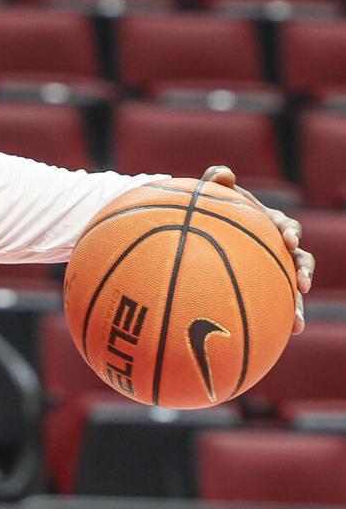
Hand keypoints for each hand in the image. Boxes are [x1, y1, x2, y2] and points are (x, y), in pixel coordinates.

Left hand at [201, 165, 313, 333]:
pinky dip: (280, 318)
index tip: (288, 240)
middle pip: (300, 260)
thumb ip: (216, 181)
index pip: (286, 226)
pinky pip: (276, 304)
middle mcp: (278, 247)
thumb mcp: (213, 193)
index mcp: (270, 224)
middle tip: (302, 282)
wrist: (205, 228)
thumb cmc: (212, 207)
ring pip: (294, 287)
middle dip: (304, 271)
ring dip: (298, 304)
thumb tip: (222, 173)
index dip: (290, 232)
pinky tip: (282, 335)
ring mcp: (275, 269)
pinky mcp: (266, 287)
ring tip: (297, 322)